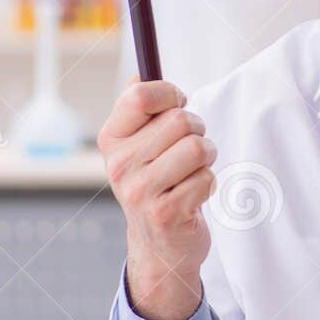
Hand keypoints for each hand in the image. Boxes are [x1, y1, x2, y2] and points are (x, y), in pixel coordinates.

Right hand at [98, 78, 216, 319]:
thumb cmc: (156, 185)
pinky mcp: (165, 214)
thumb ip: (140, 110)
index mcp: (111, 139)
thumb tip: (140, 72)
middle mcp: (119, 165)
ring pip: (197, 148)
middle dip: (197, 130)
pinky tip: (194, 196)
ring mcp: (140, 192)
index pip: (140, 95)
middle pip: (180, 120)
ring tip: (194, 171)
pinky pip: (206, 179)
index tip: (178, 104)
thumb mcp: (138, 146)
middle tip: (189, 149)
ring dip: (207, 157)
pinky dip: (209, 184)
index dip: (170, 94)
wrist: (159, 246)